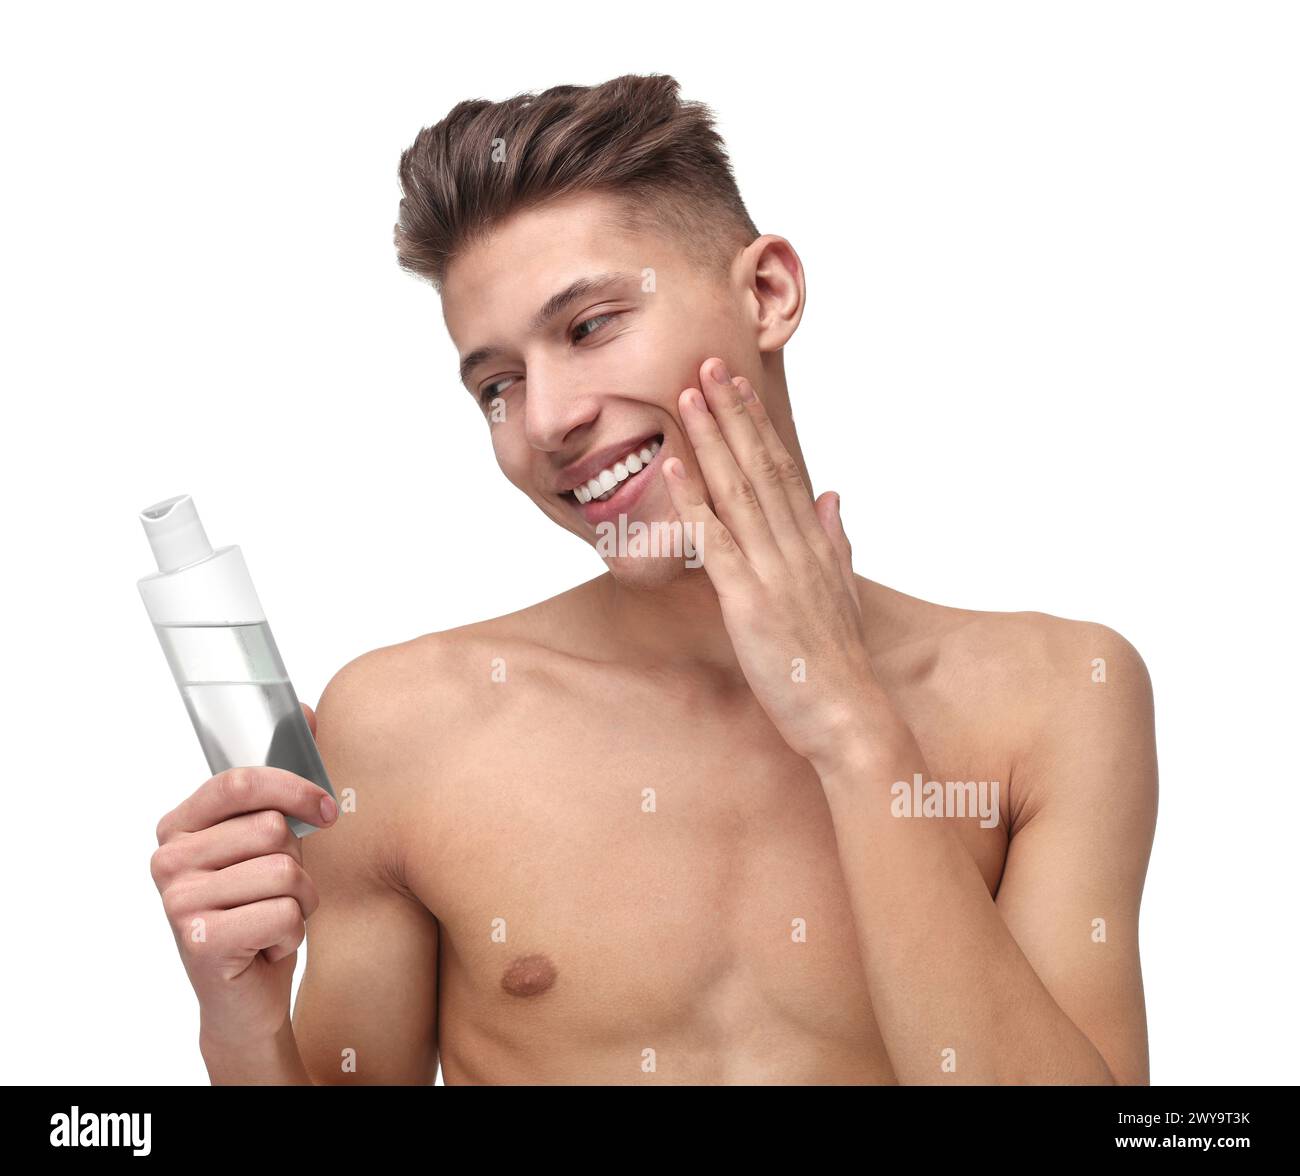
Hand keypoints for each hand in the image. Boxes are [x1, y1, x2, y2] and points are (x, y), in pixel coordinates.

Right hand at [150, 701, 336, 1048]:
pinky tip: (266, 945)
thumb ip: (281, 783)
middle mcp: (168, 860)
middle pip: (271, 830)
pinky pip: (285, 914)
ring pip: (284, 873)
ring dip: (299, 901)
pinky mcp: (200, 941)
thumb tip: (309, 712)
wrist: (245, 997)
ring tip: (274, 918)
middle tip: (280, 891)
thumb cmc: (262, 906)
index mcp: (180, 826)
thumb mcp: (272, 841)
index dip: (293, 789)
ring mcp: (178, 902)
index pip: (240, 782)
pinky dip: (292, 933)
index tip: (324, 810)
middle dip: (297, 864)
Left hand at [660, 357, 883, 769]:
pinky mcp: (749, 600)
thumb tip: (832, 496)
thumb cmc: (839, 664)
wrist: (850, 716)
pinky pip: (716, 542)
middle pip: (759, 467)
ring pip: (738, 492)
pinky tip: (673, 469)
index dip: (756, 424)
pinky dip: (693, 502)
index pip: (782, 469)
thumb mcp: (843, 593)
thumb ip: (835, 541)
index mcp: (813, 544)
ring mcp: (773, 571)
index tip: (736, 386)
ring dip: (711, 441)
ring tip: (688, 396)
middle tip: (707, 365)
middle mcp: (795, 547)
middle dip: (731, 413)